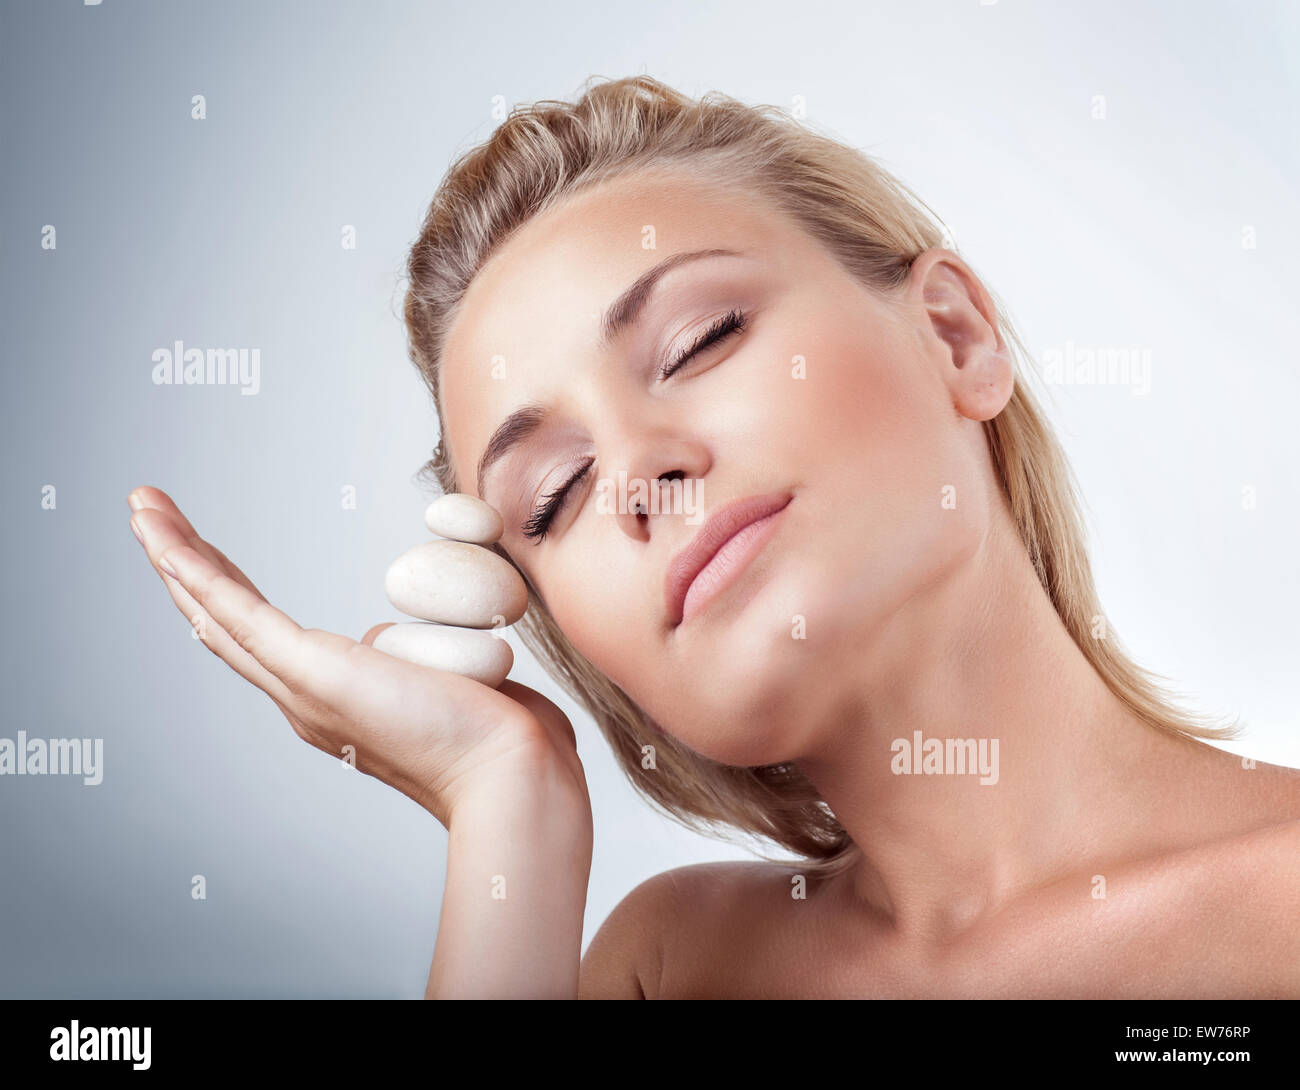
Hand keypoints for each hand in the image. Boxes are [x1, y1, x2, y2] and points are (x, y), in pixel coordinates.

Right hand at [126, 486, 589, 827]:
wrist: (512, 775)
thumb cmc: (499, 737)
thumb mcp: (447, 682)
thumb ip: (413, 662)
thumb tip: (395, 645)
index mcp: (334, 700)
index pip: (264, 637)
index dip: (228, 595)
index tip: (204, 559)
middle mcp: (305, 699)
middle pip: (226, 623)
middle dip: (186, 570)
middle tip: (151, 520)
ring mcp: (302, 688)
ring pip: (218, 611)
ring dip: (174, 558)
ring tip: (141, 509)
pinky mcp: (312, 673)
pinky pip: (236, 610)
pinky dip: (192, 567)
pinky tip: (162, 534)